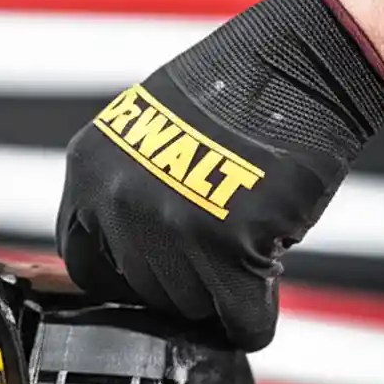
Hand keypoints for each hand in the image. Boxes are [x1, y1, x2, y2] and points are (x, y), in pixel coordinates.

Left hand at [57, 0, 383, 350]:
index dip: (129, 277)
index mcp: (88, 173)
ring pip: (192, 308)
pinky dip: (256, 318)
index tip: (159, 273)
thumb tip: (130, 272)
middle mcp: (117, 202)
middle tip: (222, 241)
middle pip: (144, 293)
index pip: (86, 267)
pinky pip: (241, 319)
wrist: (297, 64)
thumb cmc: (232, 97)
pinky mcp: (229, 245)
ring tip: (247, 237)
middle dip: (186, 278)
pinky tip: (267, 285)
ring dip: (223, 290)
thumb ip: (124, 200)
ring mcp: (170, 226)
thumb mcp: (144, 138)